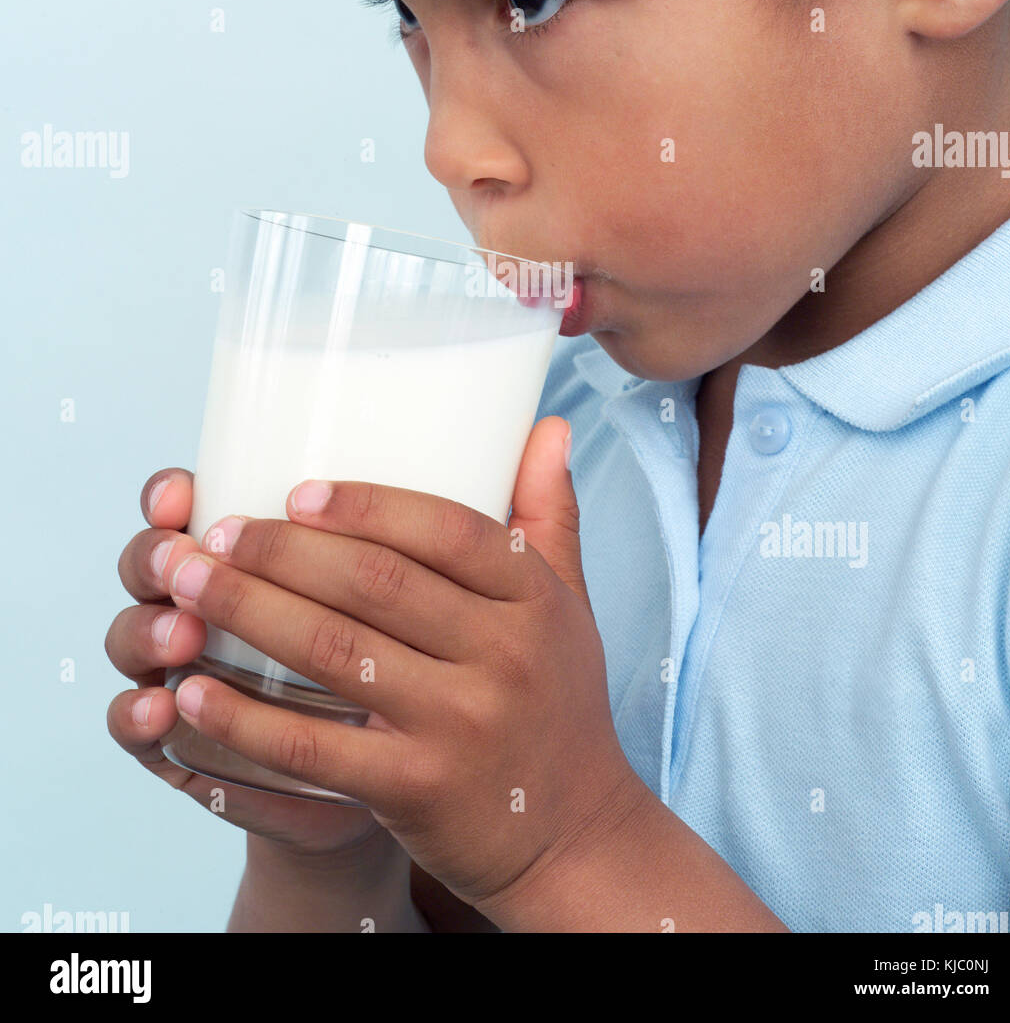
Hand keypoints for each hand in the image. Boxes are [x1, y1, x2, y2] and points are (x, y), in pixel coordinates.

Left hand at [159, 416, 646, 915]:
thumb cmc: (558, 704)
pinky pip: (313, 748)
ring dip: (247, 612)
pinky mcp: (414, 790)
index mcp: (534, 600)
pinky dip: (245, 718)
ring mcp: (458, 726)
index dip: (367, 506)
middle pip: (374, 583)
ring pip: (333, 652)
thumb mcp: (569, 606)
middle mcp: (503, 656)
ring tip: (187, 584)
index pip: (447, 530)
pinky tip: (194, 690)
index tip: (296, 492)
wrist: (574, 835)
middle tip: (216, 534)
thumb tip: (547, 421)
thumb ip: (550, 514)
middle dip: (280, 551)